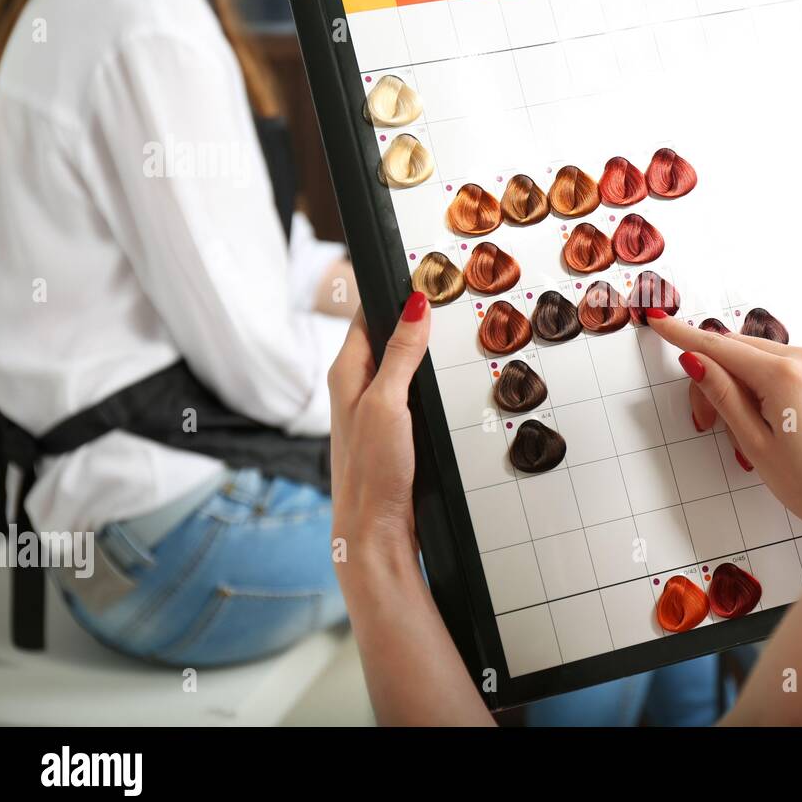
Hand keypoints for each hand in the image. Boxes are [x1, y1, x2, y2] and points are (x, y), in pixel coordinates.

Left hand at [328, 292, 430, 564]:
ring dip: (425, 350)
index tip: (422, 270)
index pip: (368, 314)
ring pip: (403, 364)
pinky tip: (450, 379)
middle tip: (449, 293)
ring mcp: (375, 409)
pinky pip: (413, 390)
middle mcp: (357, 386)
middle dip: (416, 316)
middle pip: (387, 336)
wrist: (374, 530)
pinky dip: (431, 379)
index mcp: (346, 371)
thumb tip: (415, 304)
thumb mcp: (388, 403)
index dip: (393, 291)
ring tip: (454, 328)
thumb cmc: (371, 470)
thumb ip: (401, 353)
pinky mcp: (393, 430)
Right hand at [646, 310, 801, 542]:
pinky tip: (763, 416)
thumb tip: (696, 362)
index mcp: (786, 376)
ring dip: (739, 381)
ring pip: (761, 356)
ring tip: (740, 429)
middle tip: (704, 420)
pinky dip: (764, 381)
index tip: (659, 320)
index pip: (721, 347)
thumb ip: (723, 396)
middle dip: (713, 375)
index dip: (684, 335)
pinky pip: (784, 364)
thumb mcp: (754, 443)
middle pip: (740, 350)